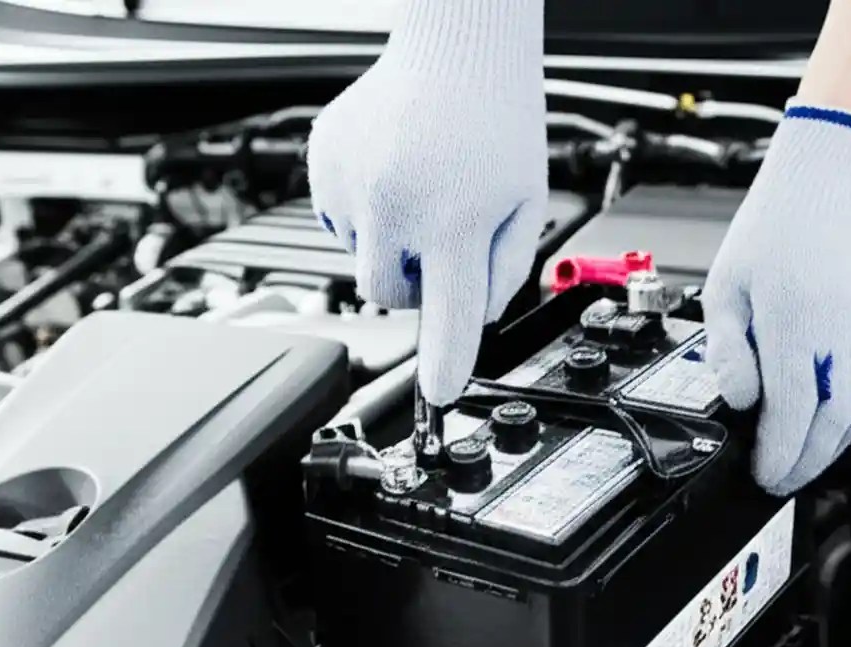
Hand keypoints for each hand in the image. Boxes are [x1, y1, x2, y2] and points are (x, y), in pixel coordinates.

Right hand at [306, 0, 548, 406]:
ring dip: (390, 240)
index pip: (448, 312)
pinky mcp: (323, 162)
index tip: (437, 395)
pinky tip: (393, 172)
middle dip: (414, 282)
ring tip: (421, 186)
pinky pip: (339, 217)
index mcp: (456, 218)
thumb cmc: (497, 119)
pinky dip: (364, 209)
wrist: (457, 46)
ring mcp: (352, 182)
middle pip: (389, 294)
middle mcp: (397, 203)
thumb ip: (504, 270)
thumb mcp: (526, 202)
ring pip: (360, 255)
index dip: (444, 362)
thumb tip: (472, 317)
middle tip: (440, 237)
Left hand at [701, 106, 850, 494]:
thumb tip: (739, 400)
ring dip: (836, 443)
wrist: (825, 184)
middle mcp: (843, 333)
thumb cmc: (773, 230)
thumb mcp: (725, 290)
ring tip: (807, 457)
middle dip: (806, 462)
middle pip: (832, 423)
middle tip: (782, 479)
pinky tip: (840, 419)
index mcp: (797, 327)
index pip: (792, 414)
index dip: (779, 455)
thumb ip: (729, 350)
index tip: (765, 474)